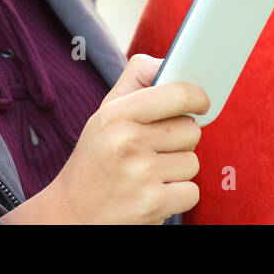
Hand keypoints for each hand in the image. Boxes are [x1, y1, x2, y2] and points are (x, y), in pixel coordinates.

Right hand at [1, 54, 207, 223]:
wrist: (72, 212)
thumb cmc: (96, 157)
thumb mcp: (105, 113)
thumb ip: (135, 81)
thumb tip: (167, 62)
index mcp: (116, 114)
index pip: (176, 94)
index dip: (197, 96)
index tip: (201, 102)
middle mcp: (128, 142)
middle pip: (190, 130)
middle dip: (181, 139)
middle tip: (156, 147)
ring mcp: (141, 175)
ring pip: (193, 162)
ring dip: (178, 169)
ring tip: (149, 173)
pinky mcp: (153, 205)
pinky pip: (192, 191)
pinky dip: (178, 195)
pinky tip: (153, 193)